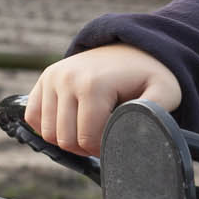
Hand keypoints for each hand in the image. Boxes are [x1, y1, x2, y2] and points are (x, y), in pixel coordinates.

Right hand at [25, 44, 182, 155]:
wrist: (132, 50)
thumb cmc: (148, 76)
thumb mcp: (165, 92)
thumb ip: (155, 114)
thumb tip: (137, 134)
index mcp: (94, 85)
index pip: (88, 139)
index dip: (104, 148)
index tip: (118, 138)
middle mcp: (67, 78)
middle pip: (66, 140)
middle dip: (87, 147)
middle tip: (105, 136)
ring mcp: (53, 77)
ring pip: (48, 133)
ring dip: (69, 139)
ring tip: (92, 129)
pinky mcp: (44, 79)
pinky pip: (33, 117)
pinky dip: (49, 127)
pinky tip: (72, 123)